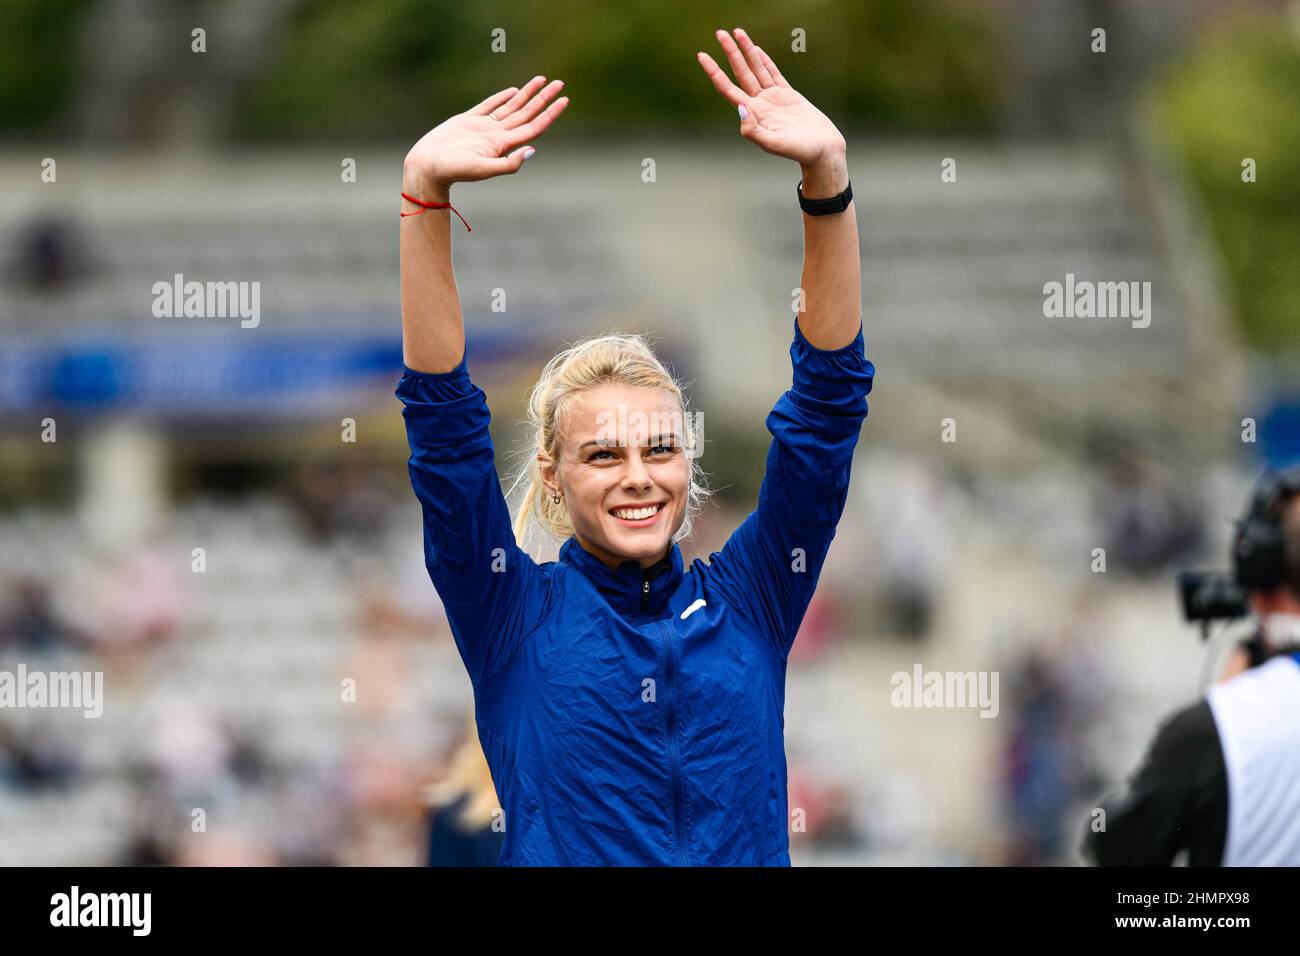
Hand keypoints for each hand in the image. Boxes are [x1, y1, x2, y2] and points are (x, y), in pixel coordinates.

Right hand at [403, 77, 569, 194]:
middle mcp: (497, 135)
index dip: (550, 113)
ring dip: (528, 94)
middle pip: (527, 113)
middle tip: (560, 83)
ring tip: (542, 80)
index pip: (534, 126)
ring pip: (512, 107)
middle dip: (544, 98)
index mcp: (503, 145)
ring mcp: (484, 128)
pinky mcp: (468, 121)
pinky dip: (502, 98)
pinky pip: (490, 106)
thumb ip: (508, 163)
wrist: (428, 166)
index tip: (565, 100)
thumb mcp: (483, 169)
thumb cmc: (453, 170)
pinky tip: (513, 91)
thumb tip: (532, 150)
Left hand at [696, 28, 846, 174]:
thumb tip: (741, 108)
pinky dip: (764, 60)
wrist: (822, 151)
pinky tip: (756, 50)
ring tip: (737, 32)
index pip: (727, 88)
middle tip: (719, 33)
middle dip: (730, 53)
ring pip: (756, 69)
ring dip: (746, 51)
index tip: (702, 56)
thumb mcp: (775, 144)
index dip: (714, 72)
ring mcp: (773, 99)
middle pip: (740, 73)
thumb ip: (754, 131)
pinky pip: (772, 73)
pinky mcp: (788, 95)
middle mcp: (760, 104)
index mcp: (753, 114)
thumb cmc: (800, 151)